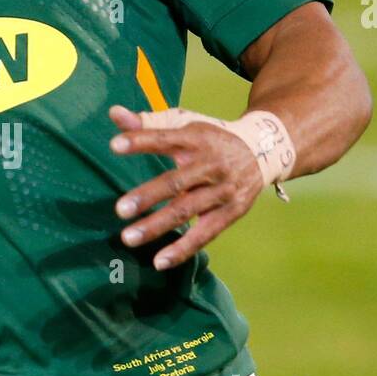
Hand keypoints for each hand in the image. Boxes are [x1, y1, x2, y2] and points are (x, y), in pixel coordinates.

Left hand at [108, 104, 264, 269]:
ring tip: (129, 238)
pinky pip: (205, 234)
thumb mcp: (184, 124)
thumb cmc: (210, 138)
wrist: (262, 151)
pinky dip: (183, 249)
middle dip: (148, 196)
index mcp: (196, 138)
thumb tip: (114, 113)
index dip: (141, 141)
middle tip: (120, 209)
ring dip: (158, 226)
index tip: (114, 145)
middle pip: (176, 182)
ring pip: (188, 211)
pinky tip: (159, 261)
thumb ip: (147, 122)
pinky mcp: (230, 212)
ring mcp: (222, 190)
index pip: (166, 139)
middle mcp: (210, 164)